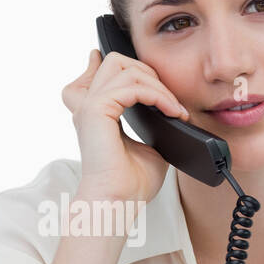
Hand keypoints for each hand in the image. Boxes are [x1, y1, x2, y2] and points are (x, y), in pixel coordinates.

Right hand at [61, 48, 190, 205]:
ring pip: (124, 68)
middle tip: (168, 99)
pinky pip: (132, 86)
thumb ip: (155, 124)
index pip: (100, 72)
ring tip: (174, 108)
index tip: (147, 72)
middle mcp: (89, 107)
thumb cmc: (131, 184)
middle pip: (114, 61)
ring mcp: (90, 107)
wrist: (118, 202)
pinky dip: (157, 95)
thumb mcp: (150, 146)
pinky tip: (171, 110)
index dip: (126, 65)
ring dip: (157, 85)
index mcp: (97, 114)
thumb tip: (173, 111)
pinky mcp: (95, 110)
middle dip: (147, 72)